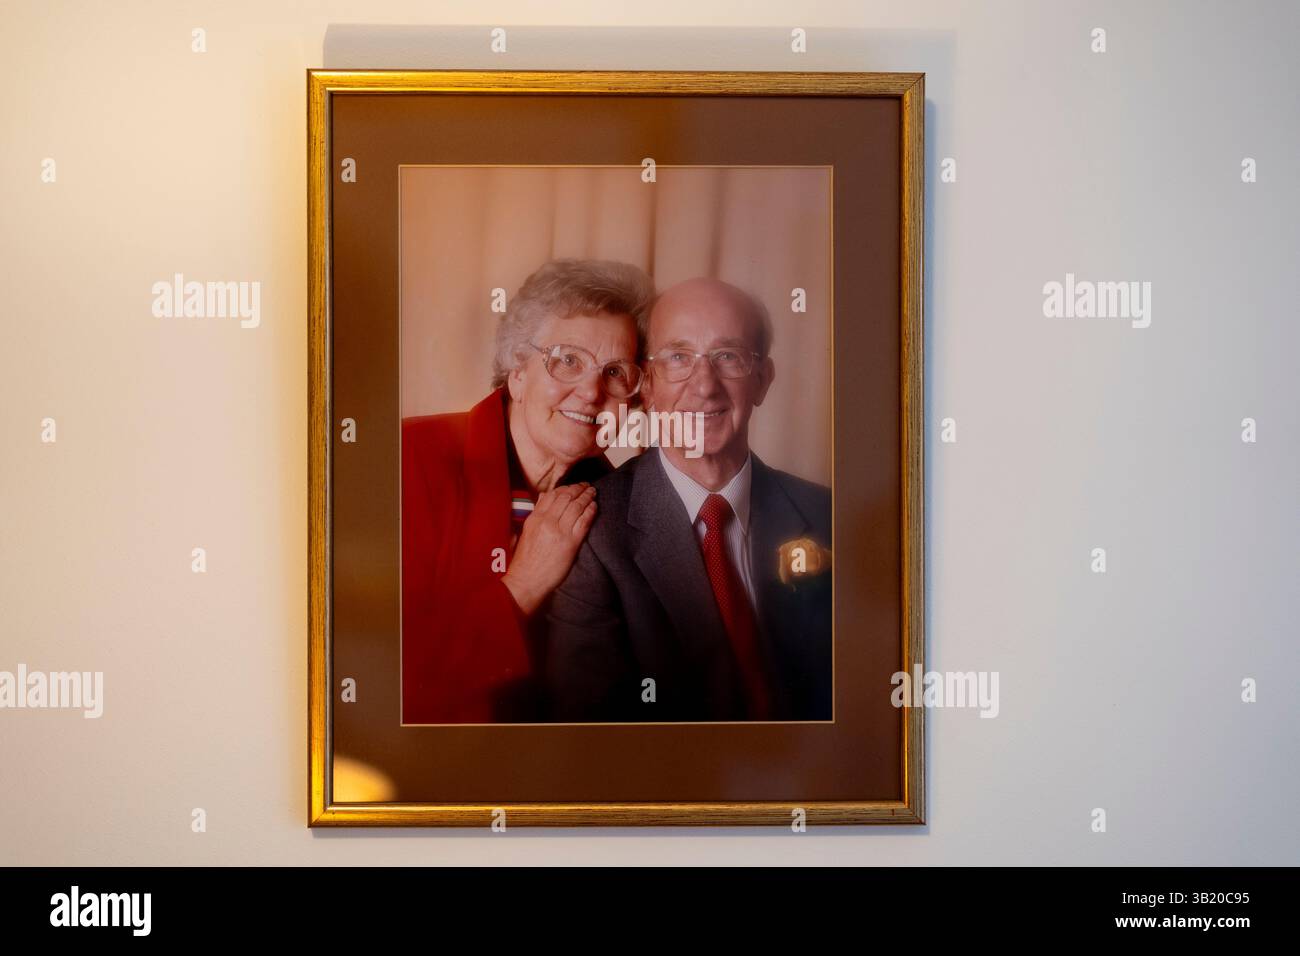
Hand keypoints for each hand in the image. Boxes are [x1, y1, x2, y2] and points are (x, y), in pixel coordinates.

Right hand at [502, 483, 596, 615]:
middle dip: (578, 488)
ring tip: (593, 492)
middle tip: (586, 486)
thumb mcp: (527, 531)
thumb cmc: (526, 560)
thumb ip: (536, 512)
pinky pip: (583, 521)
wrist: (527, 581)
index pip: (552, 495)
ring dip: (587, 496)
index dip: (565, 488)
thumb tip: (543, 497)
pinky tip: (594, 506)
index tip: (573, 486)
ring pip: (576, 506)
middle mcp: (547, 521)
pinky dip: (590, 511)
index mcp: (535, 518)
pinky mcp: (570, 543)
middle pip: (566, 497)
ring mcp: (559, 531)